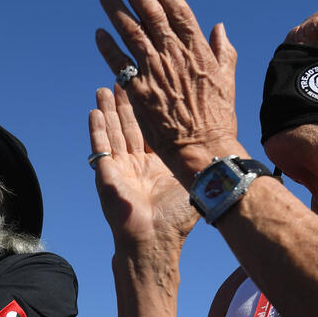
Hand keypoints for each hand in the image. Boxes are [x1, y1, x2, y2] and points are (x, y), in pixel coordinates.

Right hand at [89, 86, 196, 248]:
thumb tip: (223, 153)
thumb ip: (201, 167)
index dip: (150, 109)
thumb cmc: (175, 219)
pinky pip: (101, 146)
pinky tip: (94, 111)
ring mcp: (120, 168)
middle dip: (126, 102)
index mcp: (158, 164)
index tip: (152, 88)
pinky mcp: (106, 174)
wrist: (155, 239)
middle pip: (130, 125)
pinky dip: (97, 129)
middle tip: (124, 77)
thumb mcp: (191, 185)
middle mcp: (138, 163)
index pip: (152, 129)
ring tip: (105, 87)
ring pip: (113, 131)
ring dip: (108, 110)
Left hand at [95, 0, 240, 183]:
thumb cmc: (218, 117)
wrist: (204, 149)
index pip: (177, 11)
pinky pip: (118, 63)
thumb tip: (219, 27)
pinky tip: (98, 33)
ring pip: (131, 33)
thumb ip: (223, 50)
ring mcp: (155, 72)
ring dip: (116, 11)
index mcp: (197, 50)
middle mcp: (174, 56)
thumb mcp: (226, 78)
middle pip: (150, 14)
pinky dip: (108, 46)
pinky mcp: (138, 91)